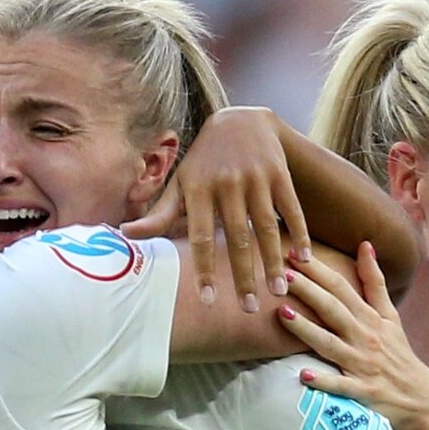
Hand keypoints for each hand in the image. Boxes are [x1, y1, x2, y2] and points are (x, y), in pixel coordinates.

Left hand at [126, 106, 309, 314]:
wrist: (240, 120)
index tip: (207, 301)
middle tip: (249, 309)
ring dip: (273, 261)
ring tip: (278, 291)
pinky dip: (300, 233)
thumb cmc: (203, 161)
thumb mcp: (180, 184)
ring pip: (266, 227)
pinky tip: (304, 260)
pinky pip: (291, 209)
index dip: (203, 269)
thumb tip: (124, 234)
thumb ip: (159, 214)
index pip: (200, 237)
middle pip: (236, 238)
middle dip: (243, 276)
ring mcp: (255, 177)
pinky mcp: (279, 173)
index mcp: (198, 189)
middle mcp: (226, 183)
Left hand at [276, 245, 428, 429]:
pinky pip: (341, 386)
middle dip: (309, 291)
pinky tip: (303, 375)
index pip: (342, 288)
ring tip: (282, 314)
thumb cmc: (399, 354)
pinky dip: (324, 381)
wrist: (422, 398)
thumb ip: (375, 282)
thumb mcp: (391, 315)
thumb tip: (365, 245)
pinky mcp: (363, 392)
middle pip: (334, 310)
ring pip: (330, 344)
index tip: (296, 254)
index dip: (320, 271)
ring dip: (306, 330)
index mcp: (370, 318)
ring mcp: (363, 365)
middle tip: (283, 275)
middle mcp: (365, 338)